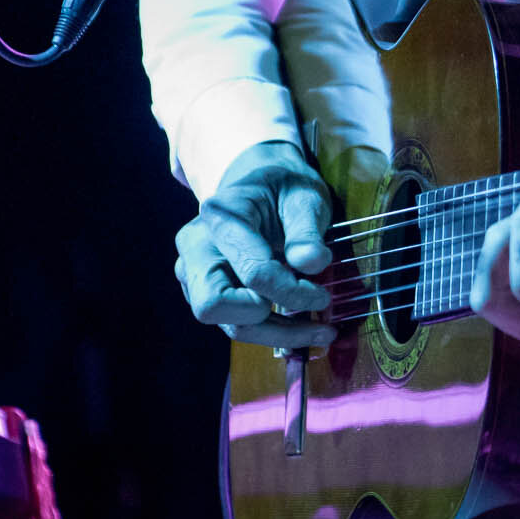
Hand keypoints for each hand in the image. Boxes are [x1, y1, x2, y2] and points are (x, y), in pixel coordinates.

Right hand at [174, 140, 335, 347]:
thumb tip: (311, 263)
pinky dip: (272, 332)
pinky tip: (305, 327)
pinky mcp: (207, 293)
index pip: (251, 271)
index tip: (324, 294)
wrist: (260, 184)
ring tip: (322, 331)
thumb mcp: (304, 196)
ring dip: (277, 334)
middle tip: (312, 308)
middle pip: (214, 306)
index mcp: (220, 217)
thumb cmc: (283, 188)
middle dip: (268, 317)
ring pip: (228, 325)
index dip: (291, 291)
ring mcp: (196, 274)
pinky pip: (236, 324)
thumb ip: (306, 229)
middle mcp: (197, 249)